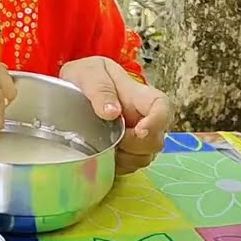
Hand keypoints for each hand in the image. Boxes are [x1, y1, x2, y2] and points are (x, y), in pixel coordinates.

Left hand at [59, 56, 169, 173]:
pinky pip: (129, 166)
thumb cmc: (89, 75)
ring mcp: (137, 138)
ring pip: (144, 157)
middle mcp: (146, 119)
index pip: (163, 108)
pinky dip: (116, 164)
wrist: (77, 86)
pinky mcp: (125, 152)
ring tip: (103, 145)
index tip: (139, 130)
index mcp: (142, 96)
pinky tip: (100, 155)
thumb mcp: (90, 74)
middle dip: (135, 145)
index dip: (157, 122)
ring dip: (125, 157)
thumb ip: (100, 90)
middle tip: (110, 138)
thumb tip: (112, 112)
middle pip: (156, 140)